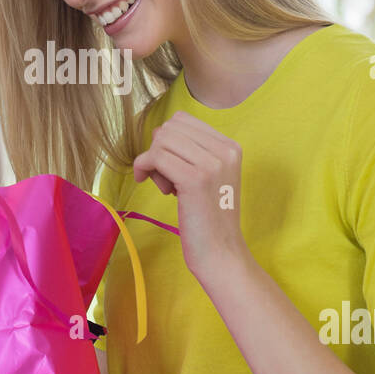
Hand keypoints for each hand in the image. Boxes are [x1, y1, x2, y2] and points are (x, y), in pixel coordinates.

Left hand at [132, 111, 248, 283]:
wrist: (220, 253)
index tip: (170, 167)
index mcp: (231, 147)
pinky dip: (143, 167)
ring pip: (162, 139)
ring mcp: (212, 163)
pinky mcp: (195, 179)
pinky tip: (149, 183)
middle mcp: (225, 150)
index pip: (184, 120)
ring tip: (165, 186)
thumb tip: (159, 131)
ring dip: (152, 160)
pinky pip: (156, 156)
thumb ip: (189, 151)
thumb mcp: (207, 176)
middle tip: (165, 178)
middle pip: (171, 127)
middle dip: (159, 149)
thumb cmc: (208, 218)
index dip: (167, 141)